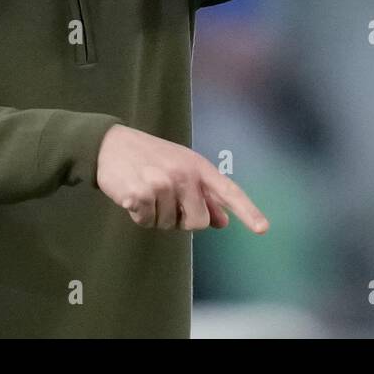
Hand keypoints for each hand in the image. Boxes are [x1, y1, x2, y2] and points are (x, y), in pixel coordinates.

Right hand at [96, 124, 269, 233]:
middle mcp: (184, 174)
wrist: (110, 144)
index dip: (247, 211)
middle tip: (166, 201)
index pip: (228, 191)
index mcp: (198, 166)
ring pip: (168, 225)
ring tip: (146, 191)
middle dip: (182, 220)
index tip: (263, 229)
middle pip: (198, 222)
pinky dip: (139, 215)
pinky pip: (146, 222)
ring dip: (156, 216)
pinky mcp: (140, 194)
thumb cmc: (150, 157)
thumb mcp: (181, 168)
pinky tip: (132, 195)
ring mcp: (162, 183)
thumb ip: (203, 194)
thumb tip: (222, 221)